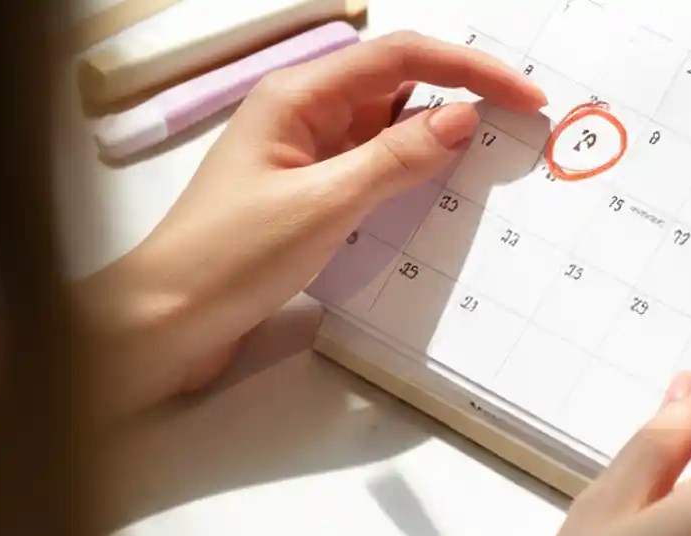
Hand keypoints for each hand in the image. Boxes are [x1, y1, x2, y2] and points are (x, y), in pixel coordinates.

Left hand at [76, 32, 545, 414]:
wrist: (166, 322)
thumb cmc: (229, 258)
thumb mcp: (323, 206)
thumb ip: (395, 160)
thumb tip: (462, 117)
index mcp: (298, 96)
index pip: (400, 59)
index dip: (469, 68)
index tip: (524, 96)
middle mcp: (302, 115)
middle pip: (396, 86)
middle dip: (458, 95)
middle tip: (519, 127)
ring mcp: (304, 156)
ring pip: (386, 131)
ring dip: (434, 141)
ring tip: (491, 163)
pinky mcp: (307, 197)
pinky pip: (370, 171)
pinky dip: (408, 178)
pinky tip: (437, 198)